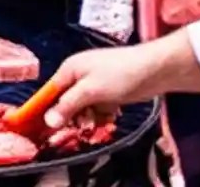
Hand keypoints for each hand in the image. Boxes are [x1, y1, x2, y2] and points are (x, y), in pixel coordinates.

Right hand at [43, 43, 162, 128]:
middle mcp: (79, 75)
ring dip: (90, 118)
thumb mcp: (90, 91)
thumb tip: (48, 120)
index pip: (49, 93)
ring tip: (102, 119)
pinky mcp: (108, 91)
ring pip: (82, 108)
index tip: (45, 130)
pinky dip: (102, 114)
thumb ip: (68, 105)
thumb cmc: (120, 75)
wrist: (154, 70)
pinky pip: (97, 108)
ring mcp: (94, 83)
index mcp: (69, 69)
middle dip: (74, 117)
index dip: (46, 111)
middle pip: (66, 103)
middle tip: (85, 125)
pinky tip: (111, 116)